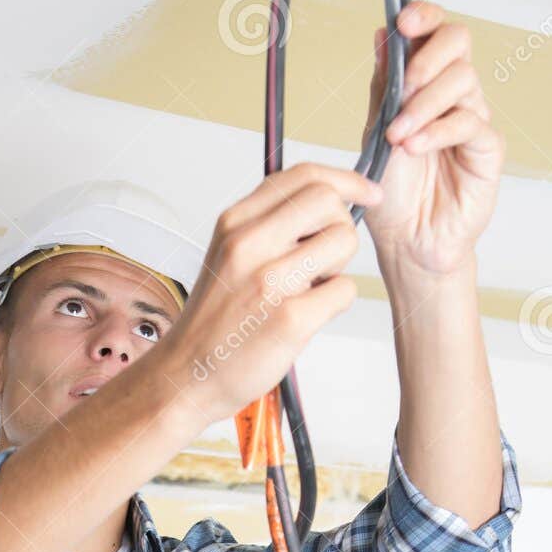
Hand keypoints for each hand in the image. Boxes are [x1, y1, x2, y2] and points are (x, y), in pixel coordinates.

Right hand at [160, 162, 382, 427]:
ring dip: (339, 267)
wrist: (186, 376)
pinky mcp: (291, 319)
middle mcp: (250, 244)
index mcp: (235, 223)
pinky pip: (345, 290)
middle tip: (325, 257)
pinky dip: (335, 303)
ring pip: (344, 241)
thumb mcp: (228, 255)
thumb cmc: (214, 322)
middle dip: (341, 226)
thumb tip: (327, 202)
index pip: (302, 175)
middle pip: (329, 201)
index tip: (365, 193)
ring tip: (308, 289)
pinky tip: (306, 316)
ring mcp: (270, 282)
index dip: (344, 180)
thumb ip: (268, 225)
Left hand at [362, 0, 504, 276]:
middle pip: (458, 42)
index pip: (435, 32)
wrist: (405, 243)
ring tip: (398, 135)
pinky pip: (470, 123)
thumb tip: (384, 36)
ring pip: (463, 80)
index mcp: (426, 85)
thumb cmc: (392, 194)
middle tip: (405, 85)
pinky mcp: (487, 150)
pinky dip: (438, 130)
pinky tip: (415, 146)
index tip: (402, 23)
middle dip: (428, 56)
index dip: (424, 18)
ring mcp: (473, 120)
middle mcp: (452, 96)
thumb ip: (384, 88)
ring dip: (424, 104)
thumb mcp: (376, 133)